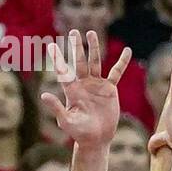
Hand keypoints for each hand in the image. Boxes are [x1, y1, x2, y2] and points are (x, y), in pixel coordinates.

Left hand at [41, 30, 128, 148]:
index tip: (50, 44)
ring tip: (91, 33)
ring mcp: (97, 85)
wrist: (97, 138)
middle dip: (76, 47)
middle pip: (79, 61)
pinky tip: (127, 51)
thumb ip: (56, 108)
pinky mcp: (110, 89)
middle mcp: (83, 84)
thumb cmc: (79, 132)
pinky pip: (116, 73)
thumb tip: (43, 96)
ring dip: (94, 48)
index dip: (57, 58)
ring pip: (95, 62)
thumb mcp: (66, 121)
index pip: (63, 71)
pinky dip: (122, 62)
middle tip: (73, 32)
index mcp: (71, 90)